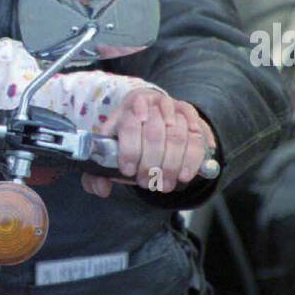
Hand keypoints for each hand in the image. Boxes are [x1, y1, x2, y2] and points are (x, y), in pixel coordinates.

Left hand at [81, 87, 214, 198]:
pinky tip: (186, 174)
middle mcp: (151, 104)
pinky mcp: (190, 115)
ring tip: (166, 185)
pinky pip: (197, 136)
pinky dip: (193, 157)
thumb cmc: (128, 137)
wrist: (149, 112)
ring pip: (178, 136)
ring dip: (173, 165)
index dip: (130, 150)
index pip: (129, 126)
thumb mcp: (109, 149)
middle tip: (148, 183)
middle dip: (151, 163)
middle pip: (154, 133)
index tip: (129, 171)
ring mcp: (173, 108)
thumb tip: (102, 190)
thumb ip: (98, 172)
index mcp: (127, 111)